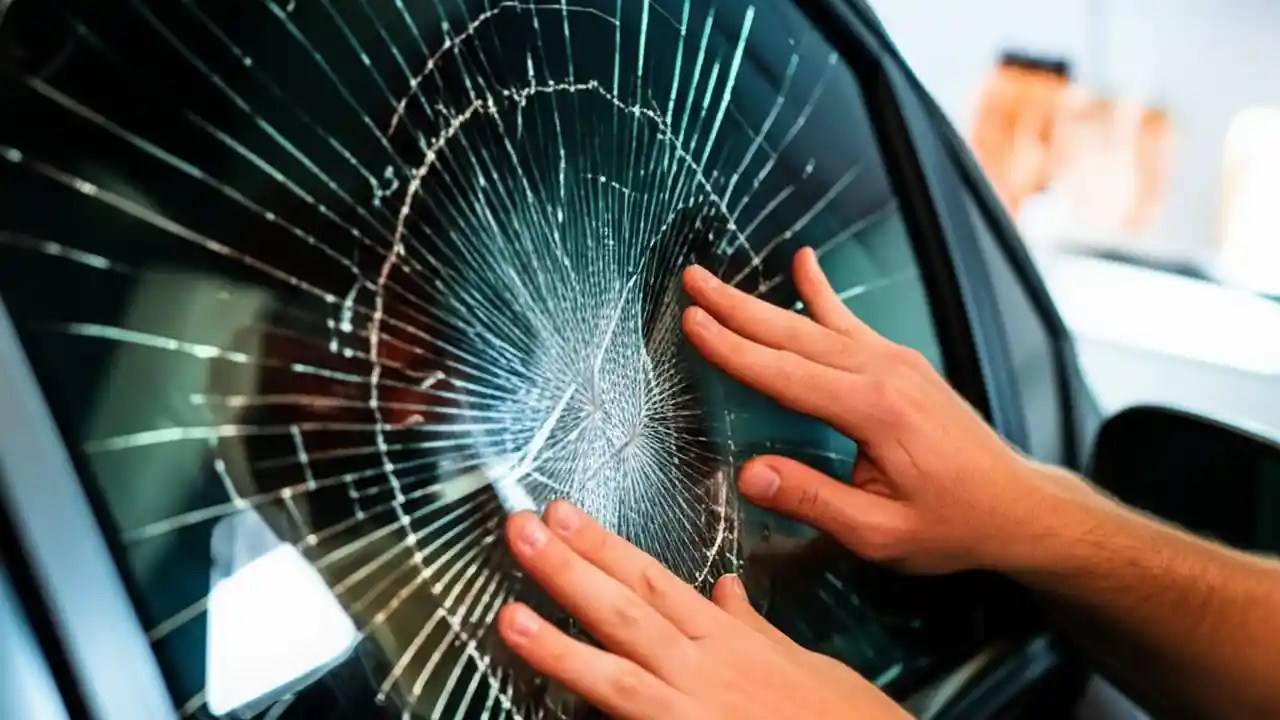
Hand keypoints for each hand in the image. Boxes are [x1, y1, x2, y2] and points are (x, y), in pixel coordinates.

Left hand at [496, 502, 908, 719]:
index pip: (655, 578)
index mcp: (731, 638)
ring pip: (621, 665)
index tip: (563, 513)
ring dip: (561, 637)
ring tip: (510, 611)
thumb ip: (755, 627)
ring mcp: (698, 708)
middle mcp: (709, 665)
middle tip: (520, 527)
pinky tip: (553, 693)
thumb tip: (727, 592)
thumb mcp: (801, 661)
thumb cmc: (844, 719)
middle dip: (570, 565)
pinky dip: (591, 701)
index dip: (604, 546)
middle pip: (628, 606)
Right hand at [681, 248, 1100, 574]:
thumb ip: (814, 501)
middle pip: (794, 335)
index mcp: (874, 410)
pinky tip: (805, 264)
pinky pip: (851, 322)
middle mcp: (885, 372)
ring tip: (718, 279)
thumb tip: (750, 475)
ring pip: (816, 325)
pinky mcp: (902, 364)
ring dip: (762, 301)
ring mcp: (896, 362)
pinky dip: (821, 293)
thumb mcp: (879, 533)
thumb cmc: (953, 524)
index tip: (692, 324)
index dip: (734, 350)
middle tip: (690, 281)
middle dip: (736, 308)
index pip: (785, 375)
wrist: (1018, 506)